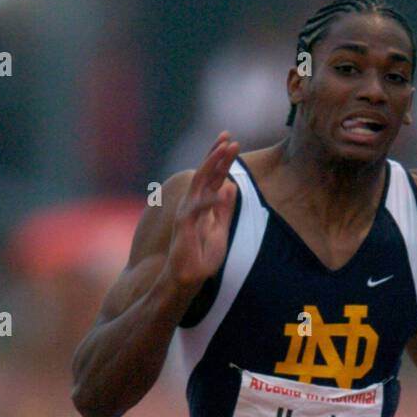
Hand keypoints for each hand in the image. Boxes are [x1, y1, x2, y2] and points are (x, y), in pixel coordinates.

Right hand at [166, 132, 240, 288]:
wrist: (186, 279)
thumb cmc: (200, 259)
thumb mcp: (220, 231)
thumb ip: (224, 210)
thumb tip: (231, 187)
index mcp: (202, 205)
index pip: (213, 177)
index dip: (222, 160)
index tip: (232, 142)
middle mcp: (192, 203)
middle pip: (205, 173)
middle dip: (217, 154)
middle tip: (228, 136)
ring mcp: (186, 212)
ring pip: (199, 181)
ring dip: (213, 164)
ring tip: (225, 148)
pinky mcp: (184, 224)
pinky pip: (198, 207)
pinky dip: (211, 198)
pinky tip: (225, 188)